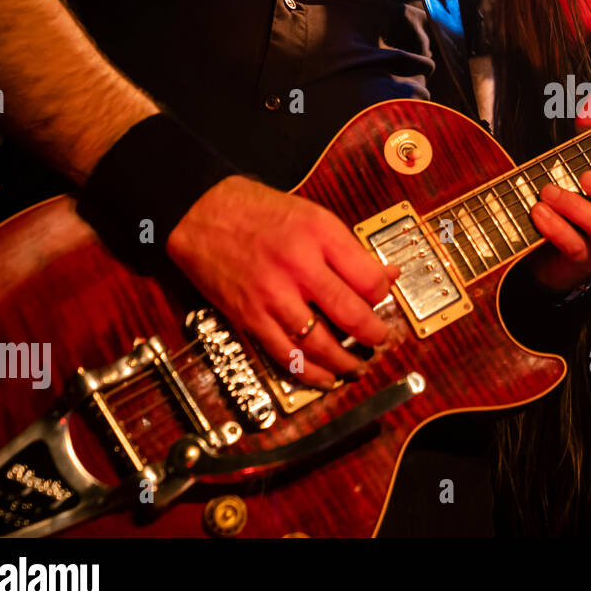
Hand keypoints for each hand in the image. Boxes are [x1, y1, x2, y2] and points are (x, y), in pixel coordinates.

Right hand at [165, 175, 400, 388]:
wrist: (202, 213)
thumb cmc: (260, 212)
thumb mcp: (314, 217)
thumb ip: (351, 250)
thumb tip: (389, 275)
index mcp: (320, 234)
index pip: (368, 278)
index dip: (383, 295)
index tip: (382, 299)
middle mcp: (298, 265)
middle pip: (350, 313)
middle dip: (373, 334)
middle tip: (380, 339)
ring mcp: (272, 294)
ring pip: (320, 342)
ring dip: (346, 361)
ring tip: (358, 365)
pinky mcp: (250, 316)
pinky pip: (286, 354)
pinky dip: (310, 372)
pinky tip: (326, 377)